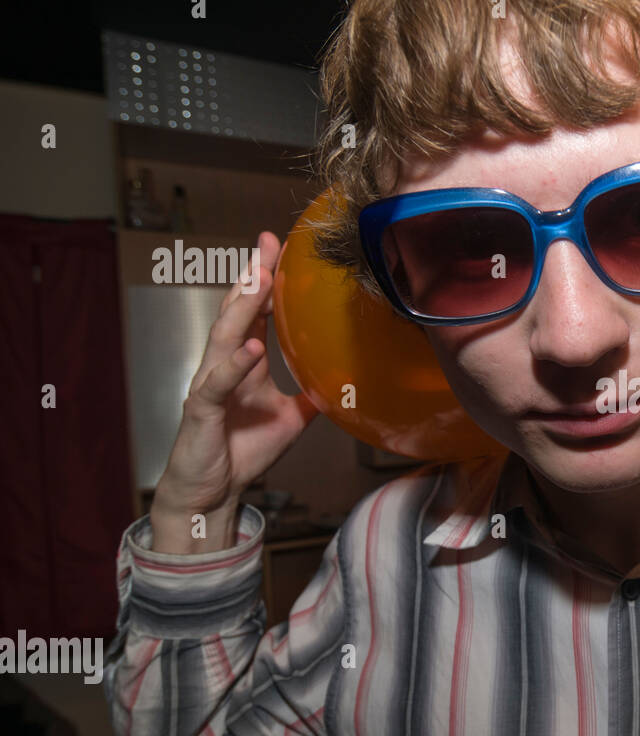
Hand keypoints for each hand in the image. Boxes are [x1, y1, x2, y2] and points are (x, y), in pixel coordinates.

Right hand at [151, 231, 318, 551]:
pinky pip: (217, 384)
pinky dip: (235, 366)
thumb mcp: (290, 419)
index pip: (255, 312)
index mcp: (243, 362)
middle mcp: (224, 365)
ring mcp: (210, 384)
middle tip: (268, 243)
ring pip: (224, 337)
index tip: (280, 247)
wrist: (213, 492)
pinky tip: (252, 349)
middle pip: (238, 312)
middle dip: (253, 277)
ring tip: (259, 278)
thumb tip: (343, 379)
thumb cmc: (242, 451)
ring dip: (242, 308)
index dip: (266, 280)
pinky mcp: (202, 410)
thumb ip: (311, 394)